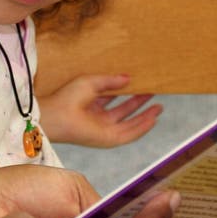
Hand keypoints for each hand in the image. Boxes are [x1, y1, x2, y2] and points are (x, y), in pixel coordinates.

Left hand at [38, 74, 161, 146]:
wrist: (57, 115)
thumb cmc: (67, 98)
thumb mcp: (91, 83)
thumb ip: (110, 81)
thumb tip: (128, 78)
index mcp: (91, 105)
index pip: (113, 99)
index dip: (128, 92)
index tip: (141, 84)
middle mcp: (98, 119)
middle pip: (124, 111)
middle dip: (140, 104)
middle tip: (154, 94)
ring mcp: (104, 130)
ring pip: (130, 124)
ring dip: (144, 117)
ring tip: (159, 107)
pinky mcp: (108, 139)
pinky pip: (129, 134)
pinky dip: (142, 128)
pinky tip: (152, 119)